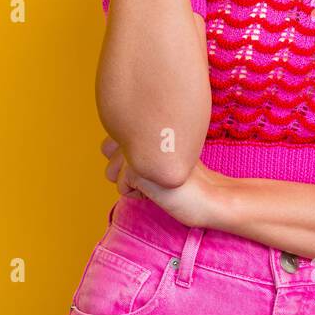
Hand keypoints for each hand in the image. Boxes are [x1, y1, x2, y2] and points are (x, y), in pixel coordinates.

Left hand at [101, 137, 231, 229]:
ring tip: (158, 178)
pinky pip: (121, 187)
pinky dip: (137, 194)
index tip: (156, 158)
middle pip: (106, 150)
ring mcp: (139, 147)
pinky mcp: (137, 168)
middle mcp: (141, 128)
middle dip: (125, 166)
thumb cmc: (184, 174)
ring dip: (131, 181)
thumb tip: (107, 145)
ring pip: (111, 170)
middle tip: (156, 170)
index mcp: (149, 119)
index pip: (112, 136)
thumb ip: (136, 139)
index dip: (129, 155)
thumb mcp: (159, 149)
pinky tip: (160, 188)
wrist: (208, 194)